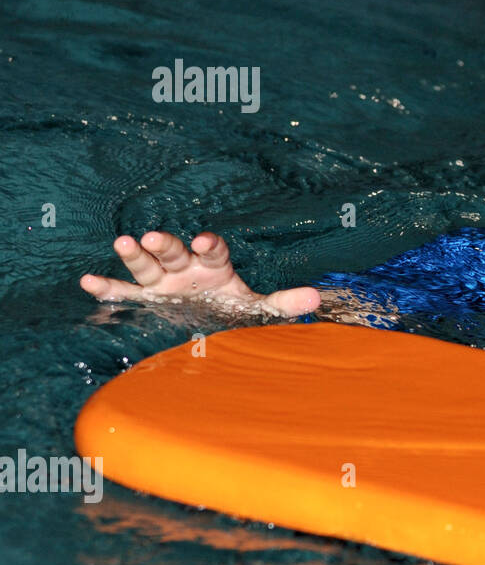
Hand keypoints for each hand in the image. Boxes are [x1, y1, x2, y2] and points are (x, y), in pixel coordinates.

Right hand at [80, 231, 320, 317]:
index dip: (209, 245)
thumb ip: (282, 302)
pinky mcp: (146, 299)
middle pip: (174, 252)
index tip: (204, 240)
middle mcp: (186, 269)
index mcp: (214, 266)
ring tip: (122, 242)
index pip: (213, 250)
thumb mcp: (258, 309)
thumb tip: (316, 299)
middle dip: (165, 244)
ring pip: (146, 265)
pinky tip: (87, 282)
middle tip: (153, 236)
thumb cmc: (233, 310)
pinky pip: (123, 293)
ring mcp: (162, 283)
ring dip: (134, 255)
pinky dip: (106, 288)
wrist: (210, 327)